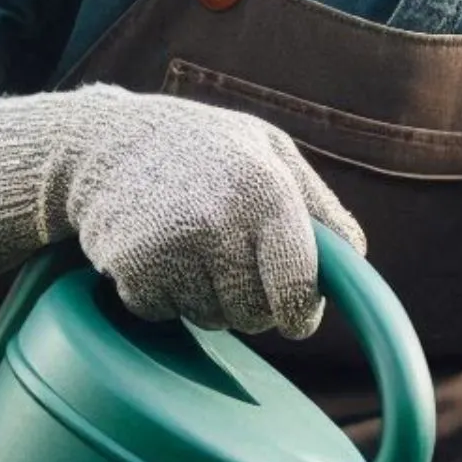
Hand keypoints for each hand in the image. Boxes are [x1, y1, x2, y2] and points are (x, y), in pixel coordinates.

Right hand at [0, 82, 365, 337]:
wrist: (104, 141)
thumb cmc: (206, 149)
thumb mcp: (271, 154)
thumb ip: (320, 208)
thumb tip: (357, 262)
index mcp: (268, 190)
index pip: (298, 286)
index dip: (301, 313)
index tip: (298, 317)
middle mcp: (221, 219)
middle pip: (257, 315)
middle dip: (253, 303)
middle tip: (231, 258)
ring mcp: (173, 246)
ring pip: (213, 319)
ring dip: (207, 297)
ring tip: (190, 242)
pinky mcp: (132, 268)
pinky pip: (166, 314)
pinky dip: (164, 295)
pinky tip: (157, 250)